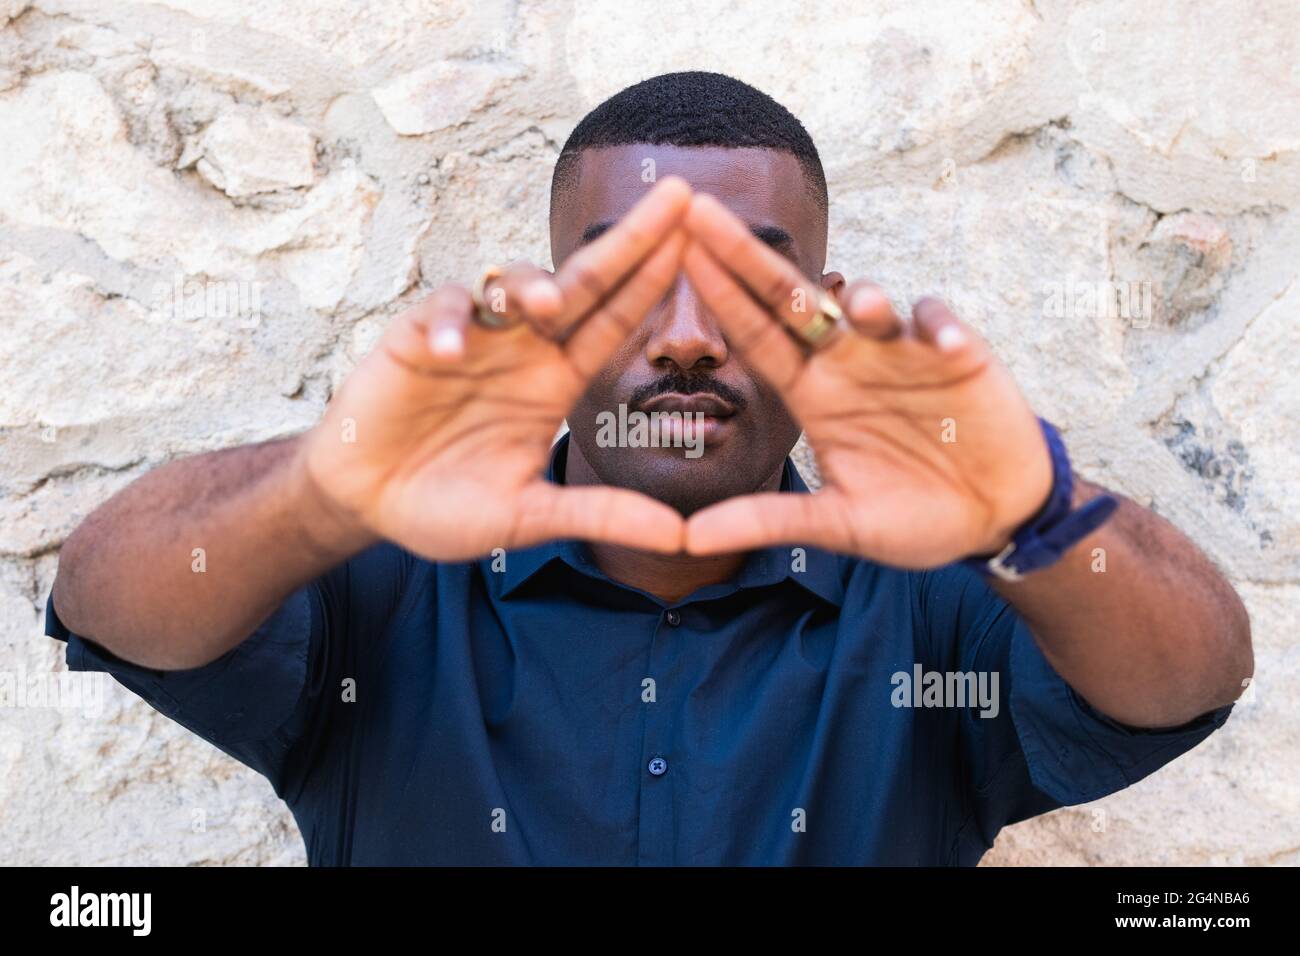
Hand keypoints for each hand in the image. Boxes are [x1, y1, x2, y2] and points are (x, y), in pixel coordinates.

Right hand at [299, 177, 692, 560]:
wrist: (368, 503)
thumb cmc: (448, 505)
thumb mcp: (528, 519)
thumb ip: (599, 517)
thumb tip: (680, 539)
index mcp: (555, 379)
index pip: (616, 320)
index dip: (654, 281)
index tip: (698, 238)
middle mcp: (522, 347)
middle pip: (584, 282)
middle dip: (630, 240)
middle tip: (679, 194)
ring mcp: (472, 336)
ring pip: (510, 283)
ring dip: (532, 283)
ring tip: (550, 305)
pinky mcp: (414, 337)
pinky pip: (439, 313)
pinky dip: (448, 326)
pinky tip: (450, 353)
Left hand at [680, 193, 1052, 567]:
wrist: (992, 516)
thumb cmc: (912, 516)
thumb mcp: (838, 525)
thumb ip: (769, 521)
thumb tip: (690, 541)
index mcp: (813, 392)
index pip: (756, 336)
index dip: (719, 296)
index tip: (679, 251)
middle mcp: (849, 361)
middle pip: (793, 299)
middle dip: (750, 256)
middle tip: (704, 209)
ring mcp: (902, 352)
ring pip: (873, 307)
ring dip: (867, 303)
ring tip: (864, 307)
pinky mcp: (959, 354)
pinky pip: (944, 328)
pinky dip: (941, 330)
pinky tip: (943, 344)